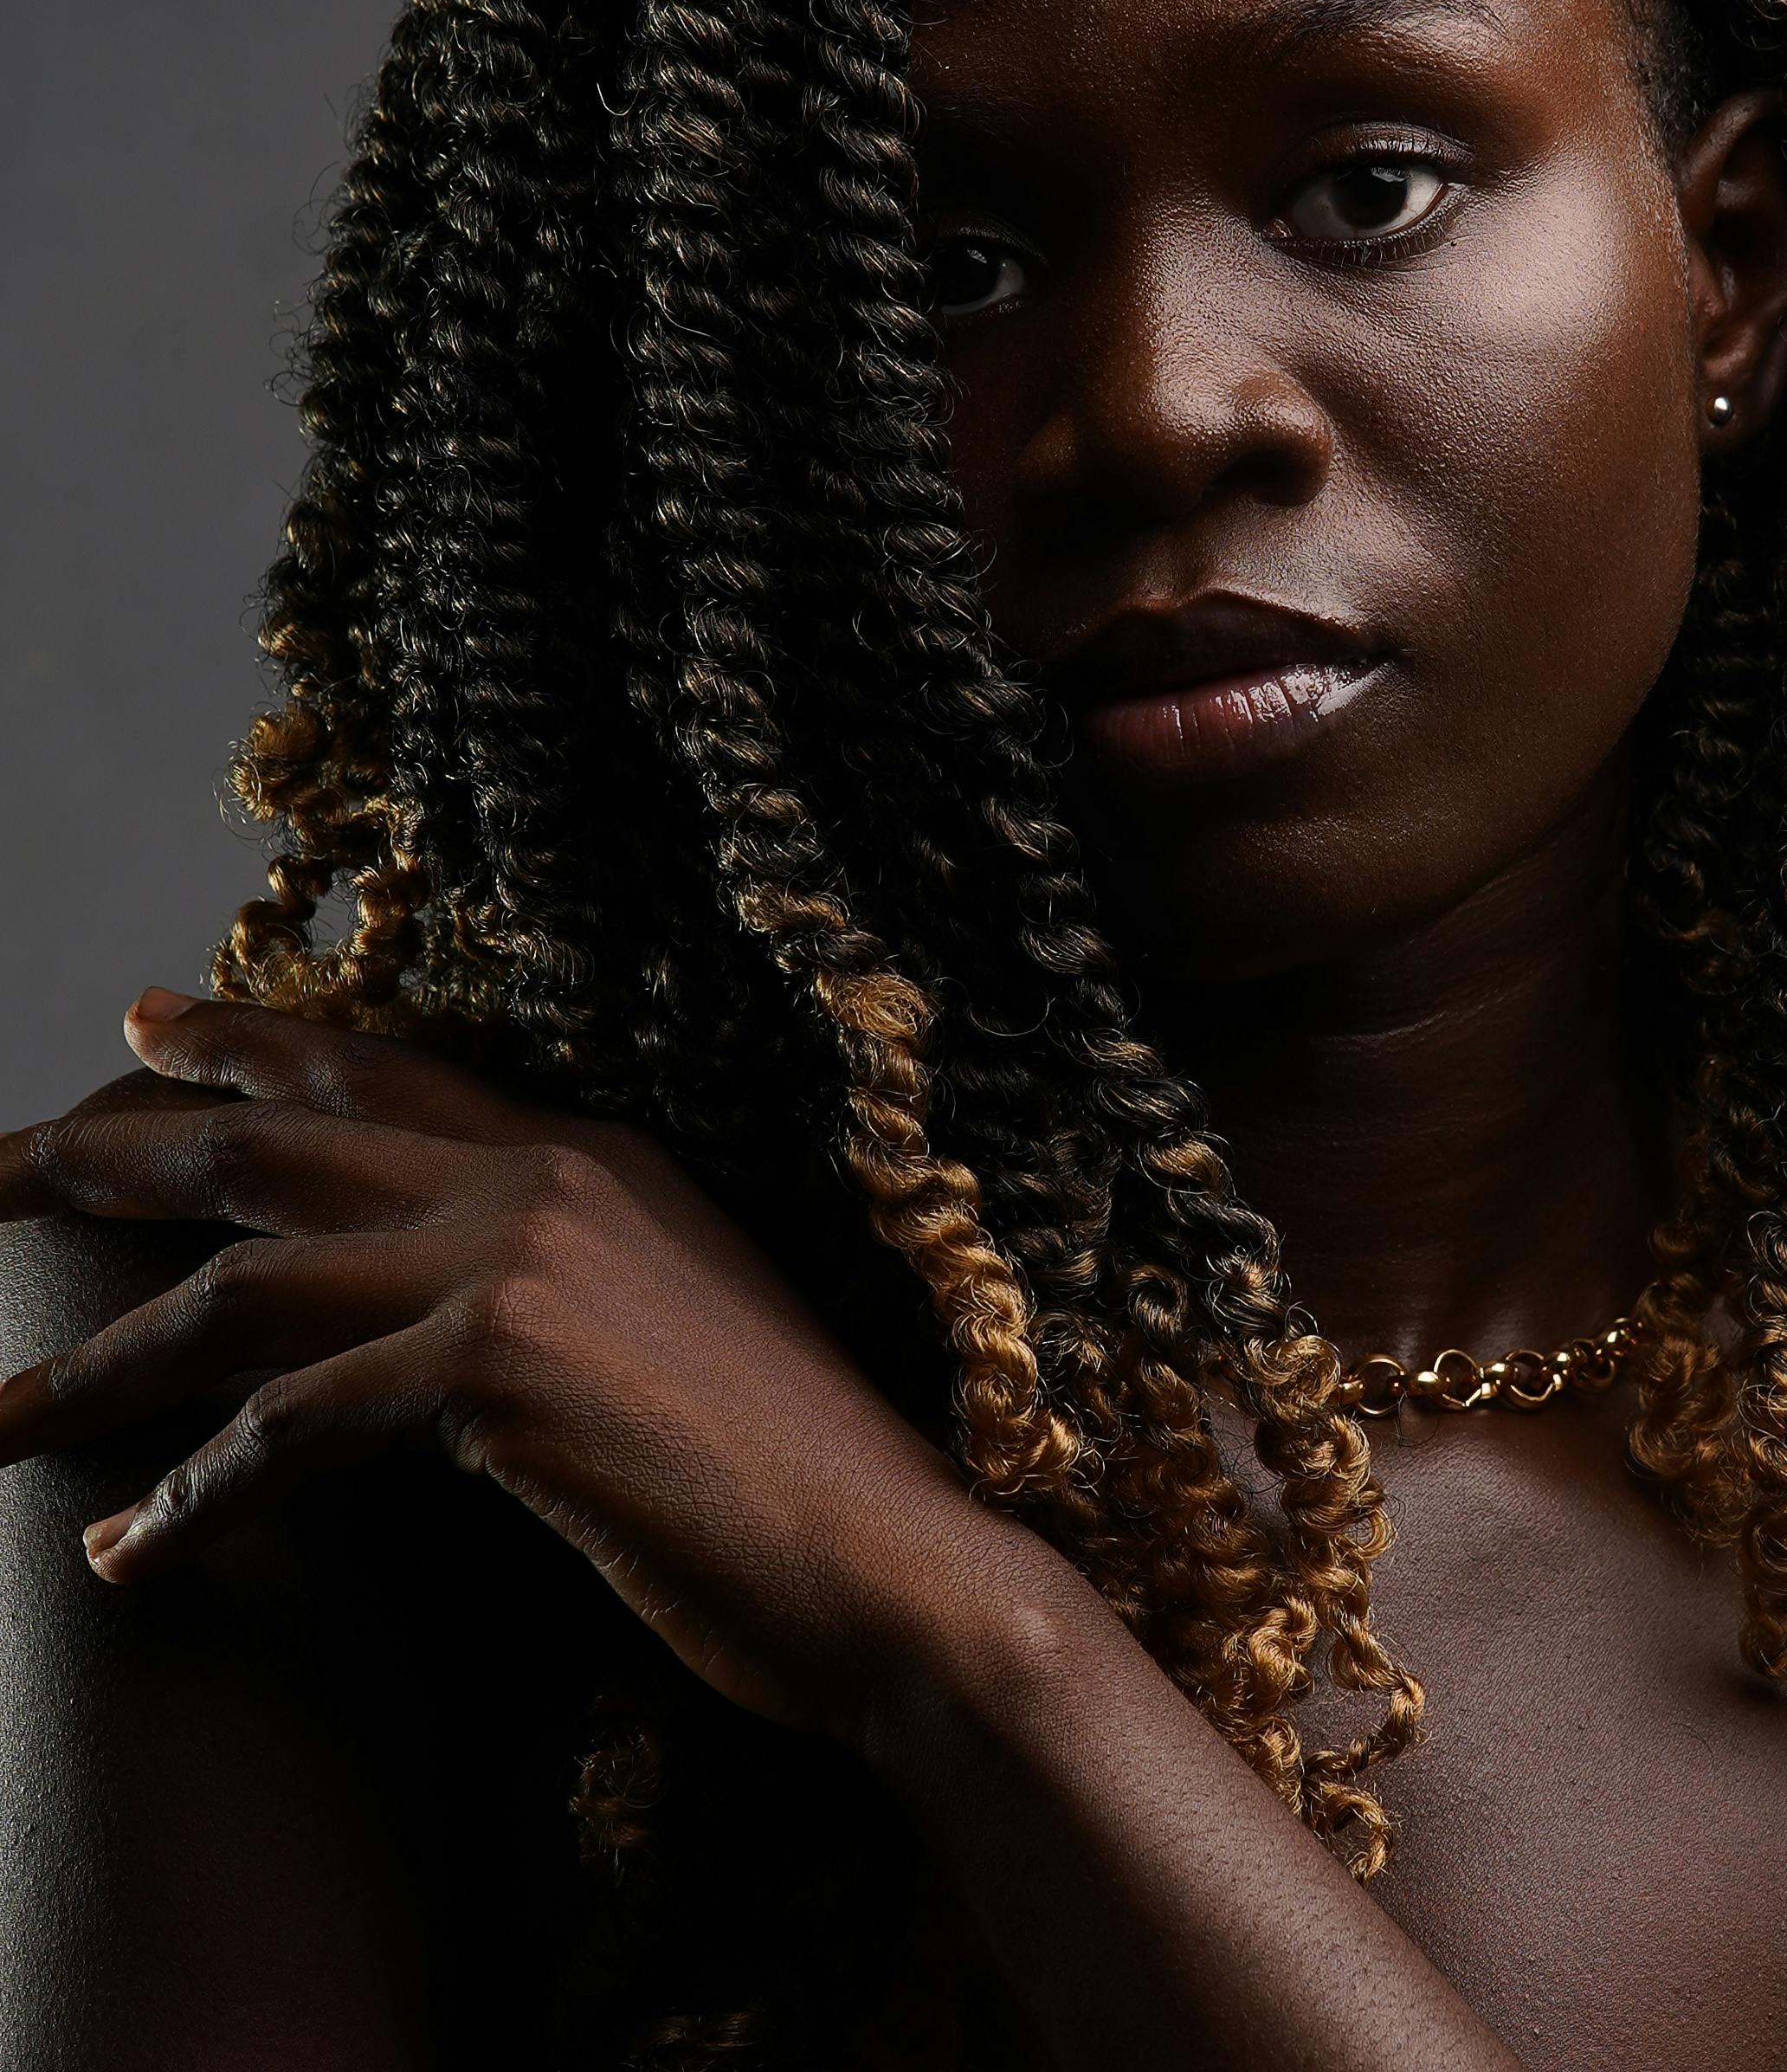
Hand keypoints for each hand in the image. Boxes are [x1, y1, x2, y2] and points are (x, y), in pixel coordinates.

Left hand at [0, 992, 1023, 1733]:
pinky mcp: (492, 1367)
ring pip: (245, 1282)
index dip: (249, 1039)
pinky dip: (191, 1497)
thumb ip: (565, 1277)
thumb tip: (448, 1313)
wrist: (894, 1557)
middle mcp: (542, 1176)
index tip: (141, 1023)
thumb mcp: (674, 1321)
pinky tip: (128, 1554)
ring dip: (98, 1360)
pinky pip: (286, 1425)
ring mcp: (516, 1260)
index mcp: (589, 1152)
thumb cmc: (791, 1471)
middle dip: (108, 1151)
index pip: (382, 1068)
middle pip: (273, 1142)